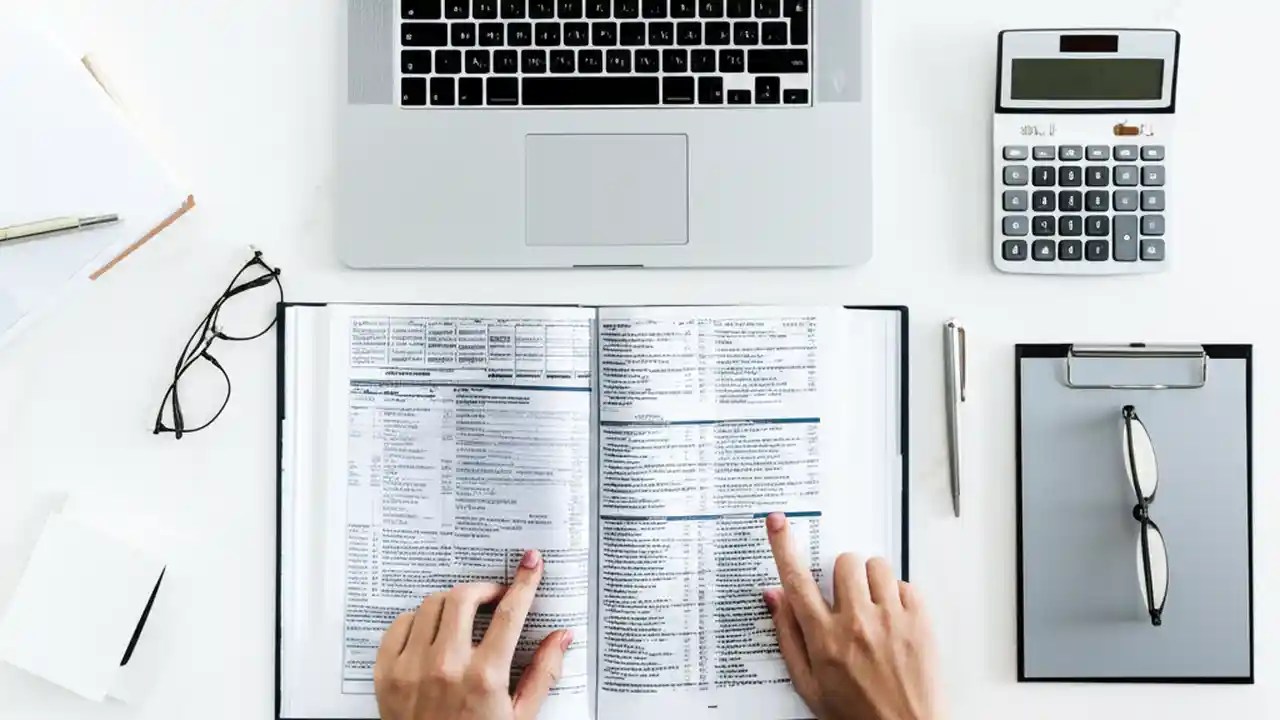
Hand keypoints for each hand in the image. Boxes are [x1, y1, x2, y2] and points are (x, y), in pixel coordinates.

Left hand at [374, 549, 572, 719]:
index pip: (510, 614)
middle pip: (465, 597)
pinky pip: (400, 624)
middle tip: (494, 597)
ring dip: (452, 603)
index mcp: (485, 677)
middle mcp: (446, 667)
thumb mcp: (519, 718)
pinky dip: (417, 619)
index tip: (530, 563)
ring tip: (462, 616)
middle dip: (485, 589)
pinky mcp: (386, 673)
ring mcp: (412, 668)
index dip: (524, 582)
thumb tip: (561, 637)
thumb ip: (542, 674)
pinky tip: (430, 631)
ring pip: (432, 605)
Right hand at [763, 513, 938, 719]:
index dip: (783, 546)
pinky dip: (897, 595)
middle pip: (843, 562)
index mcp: (824, 638)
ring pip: (876, 566)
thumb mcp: (808, 684)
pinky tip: (893, 619)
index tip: (777, 523)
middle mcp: (856, 622)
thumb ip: (788, 637)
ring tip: (873, 608)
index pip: (796, 581)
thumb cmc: (856, 714)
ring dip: (870, 580)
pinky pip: (905, 583)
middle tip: (846, 597)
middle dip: (842, 575)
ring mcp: (891, 619)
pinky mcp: (920, 620)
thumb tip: (774, 598)